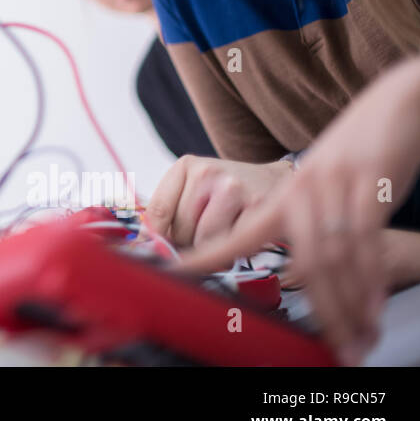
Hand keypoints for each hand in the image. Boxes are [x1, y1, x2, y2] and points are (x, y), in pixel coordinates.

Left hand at [146, 155, 292, 246]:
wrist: (274, 181)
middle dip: (187, 244)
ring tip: (221, 236)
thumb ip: (168, 212)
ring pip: (204, 241)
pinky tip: (237, 237)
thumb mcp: (194, 188)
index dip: (153, 239)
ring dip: (209, 251)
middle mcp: (207, 173)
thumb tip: (144, 245)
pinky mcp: (257, 207)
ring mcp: (233, 188)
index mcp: (186, 166)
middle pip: (180, 230)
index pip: (158, 210)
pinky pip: (231, 245)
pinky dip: (231, 251)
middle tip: (202, 237)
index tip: (152, 254)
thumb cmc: (226, 190)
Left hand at [177, 53, 419, 362]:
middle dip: (321, 311)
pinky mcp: (367, 182)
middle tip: (336, 346)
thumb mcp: (317, 183)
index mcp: (281, 196)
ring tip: (358, 337)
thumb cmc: (353, 153)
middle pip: (302, 262)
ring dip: (348, 305)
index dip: (208, 257)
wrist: (393, 108)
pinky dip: (368, 279)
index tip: (182, 275)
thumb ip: (301, 220)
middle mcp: (300, 191)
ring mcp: (332, 185)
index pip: (238, 235)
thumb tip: (297, 262)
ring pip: (332, 257)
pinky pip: (363, 240)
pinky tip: (371, 306)